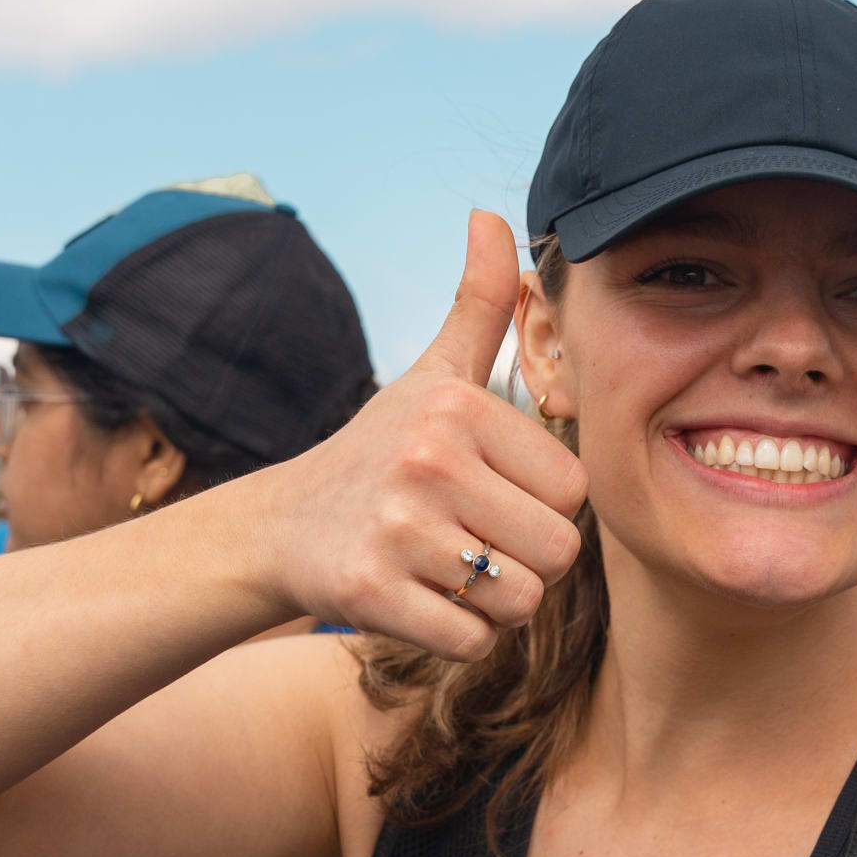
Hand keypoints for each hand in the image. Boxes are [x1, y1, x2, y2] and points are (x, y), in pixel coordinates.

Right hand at [247, 212, 587, 660]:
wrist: (281, 526)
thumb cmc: (379, 451)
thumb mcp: (430, 373)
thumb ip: (477, 303)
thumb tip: (491, 215)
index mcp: (457, 409)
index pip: (574, 492)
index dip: (542, 506)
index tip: (491, 494)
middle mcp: (427, 463)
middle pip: (558, 553)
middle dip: (526, 561)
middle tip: (473, 541)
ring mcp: (397, 531)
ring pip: (520, 602)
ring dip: (495, 602)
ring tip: (447, 568)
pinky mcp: (372, 595)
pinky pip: (473, 641)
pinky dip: (458, 635)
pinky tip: (421, 599)